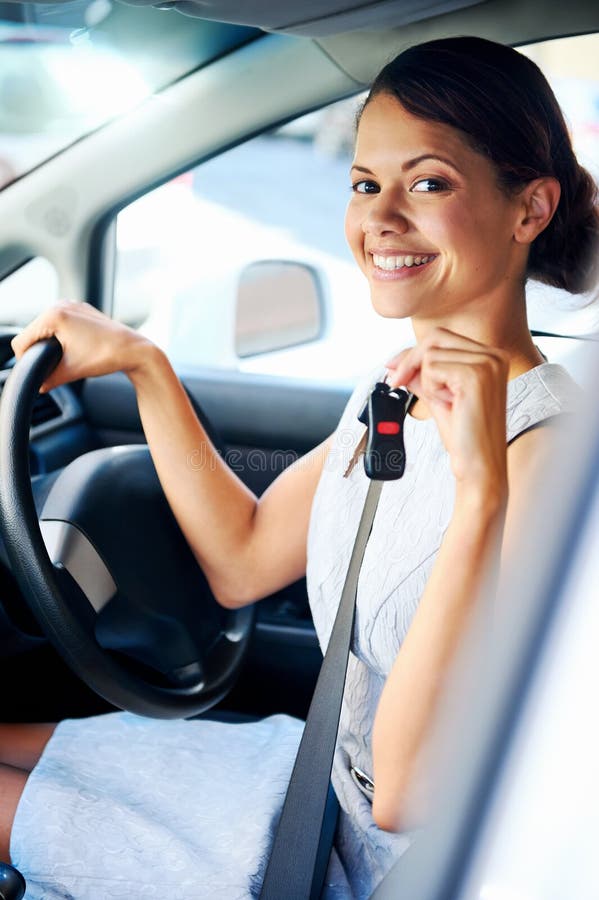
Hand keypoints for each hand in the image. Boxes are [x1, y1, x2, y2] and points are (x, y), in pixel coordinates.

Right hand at [11, 301, 154, 392]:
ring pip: (46, 327)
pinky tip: (72, 348)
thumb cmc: (107, 356)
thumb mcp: (71, 371)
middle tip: (51, 367)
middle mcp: (61, 305)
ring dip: (49, 342)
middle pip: (33, 332)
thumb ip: (48, 379)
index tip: (35, 372)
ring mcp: (72, 305)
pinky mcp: (81, 309)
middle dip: (38, 350)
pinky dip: (61, 335)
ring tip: (63, 357)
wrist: (135, 350)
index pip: (22, 340)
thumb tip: (39, 386)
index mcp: (54, 316)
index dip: (25, 359)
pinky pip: (60, 323)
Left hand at [385, 327, 508, 493]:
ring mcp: (488, 363)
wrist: (479, 464)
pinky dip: (431, 388)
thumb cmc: (465, 436)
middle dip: (410, 360)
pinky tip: (448, 404)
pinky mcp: (476, 375)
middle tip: (397, 382)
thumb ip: (422, 376)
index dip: (412, 353)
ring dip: (426, 381)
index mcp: (490, 357)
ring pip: (430, 353)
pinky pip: (432, 368)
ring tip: (444, 402)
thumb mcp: (439, 397)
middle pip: (435, 338)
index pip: (442, 338)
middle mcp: (494, 355)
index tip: (393, 367)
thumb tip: (397, 362)